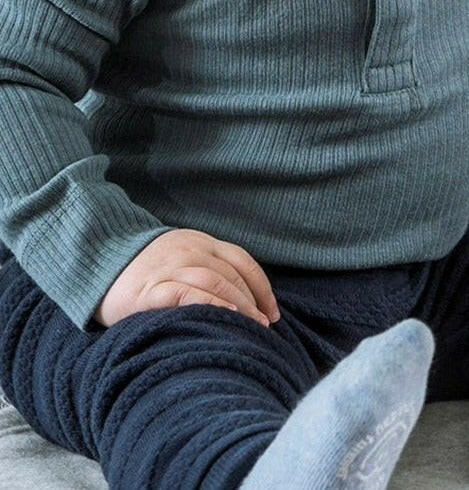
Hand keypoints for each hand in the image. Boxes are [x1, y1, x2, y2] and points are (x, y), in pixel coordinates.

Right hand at [93, 228, 280, 327]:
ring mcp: (170, 267)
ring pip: (214, 280)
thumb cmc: (143, 273)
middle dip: (253, 301)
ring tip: (251, 328)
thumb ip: (205, 272)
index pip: (241, 261)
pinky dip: (209, 304)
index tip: (272, 313)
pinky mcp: (151, 288)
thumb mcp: (179, 261)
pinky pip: (186, 293)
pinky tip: (223, 318)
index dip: (261, 287)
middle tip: (264, 328)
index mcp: (200, 243)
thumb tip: (244, 307)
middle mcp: (189, 250)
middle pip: (231, 273)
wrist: (94, 263)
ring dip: (238, 305)